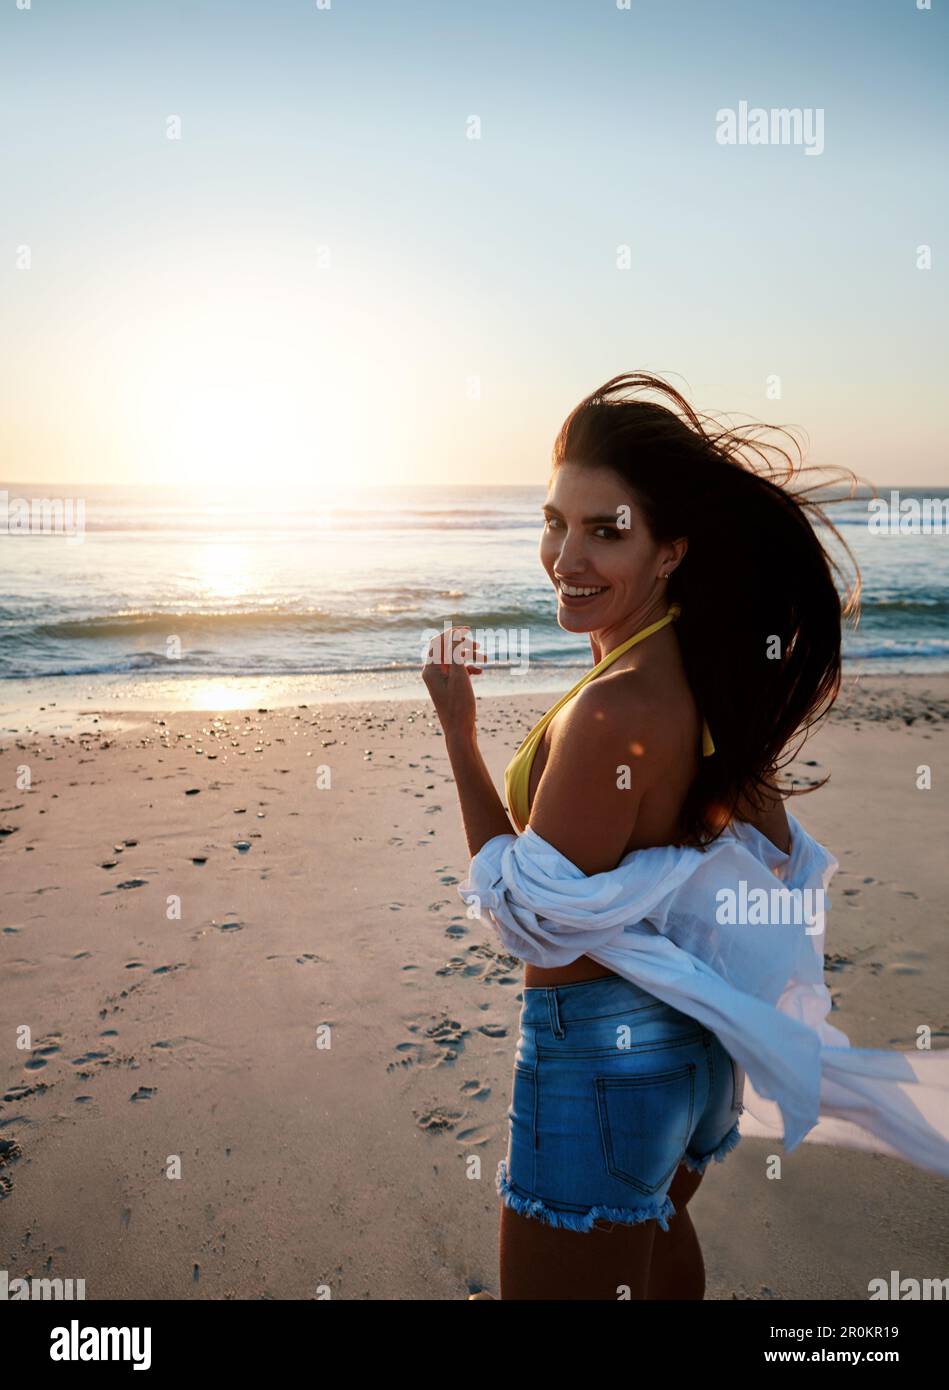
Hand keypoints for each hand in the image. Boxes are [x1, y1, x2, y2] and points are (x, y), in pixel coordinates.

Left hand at [421, 626, 482, 742]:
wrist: (459, 731)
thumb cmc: (459, 705)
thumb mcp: (460, 676)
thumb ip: (455, 654)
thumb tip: (453, 636)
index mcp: (430, 669)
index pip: (438, 642)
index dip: (452, 633)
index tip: (468, 629)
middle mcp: (432, 673)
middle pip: (446, 649)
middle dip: (463, 645)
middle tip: (479, 646)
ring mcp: (439, 680)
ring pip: (453, 660)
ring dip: (468, 656)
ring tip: (485, 658)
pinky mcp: (447, 687)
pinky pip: (457, 671)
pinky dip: (468, 668)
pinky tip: (481, 672)